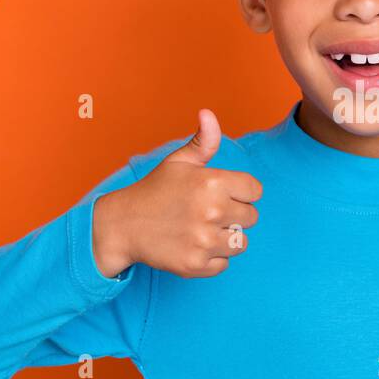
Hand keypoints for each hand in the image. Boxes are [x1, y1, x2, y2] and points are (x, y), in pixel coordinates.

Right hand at [93, 109, 261, 278]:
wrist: (123, 225)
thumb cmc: (155, 190)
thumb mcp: (178, 162)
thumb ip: (203, 141)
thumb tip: (208, 113)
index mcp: (212, 182)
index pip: (255, 191)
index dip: (241, 192)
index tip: (223, 193)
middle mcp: (212, 211)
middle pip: (251, 217)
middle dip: (234, 214)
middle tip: (208, 212)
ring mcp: (204, 240)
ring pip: (241, 242)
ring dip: (226, 238)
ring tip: (202, 229)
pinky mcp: (196, 265)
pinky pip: (224, 264)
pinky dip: (212, 259)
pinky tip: (194, 245)